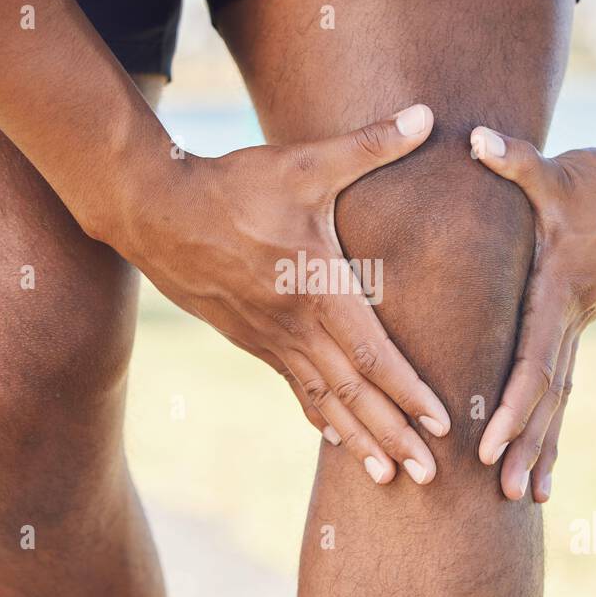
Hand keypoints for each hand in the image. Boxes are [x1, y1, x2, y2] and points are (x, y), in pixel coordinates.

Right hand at [102, 104, 451, 485]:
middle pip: (352, 392)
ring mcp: (268, 339)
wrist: (154, 210)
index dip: (408, 390)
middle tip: (429, 477)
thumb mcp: (304, 162)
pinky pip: (295, 388)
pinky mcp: (250, 340)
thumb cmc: (233, 183)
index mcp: (314, 286)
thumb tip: (428, 115)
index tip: (441, 424)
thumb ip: (370, 144)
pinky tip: (339, 441)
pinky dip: (322, 418)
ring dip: (359, 441)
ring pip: (323, 402)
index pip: (371, 352)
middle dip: (393, 436)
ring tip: (388, 480)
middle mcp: (293, 324)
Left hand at [469, 129, 595, 500]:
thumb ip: (514, 161)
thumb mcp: (557, 172)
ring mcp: (582, 327)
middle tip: (505, 494)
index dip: (512, 405)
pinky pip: (566, 386)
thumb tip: (474, 140)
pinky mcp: (583, 326)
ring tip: (528, 498)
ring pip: (561, 400)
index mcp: (558, 293)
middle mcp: (572, 321)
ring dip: (544, 447)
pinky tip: (546, 461)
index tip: (490, 445)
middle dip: (526, 445)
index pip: (533, 361)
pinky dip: (555, 425)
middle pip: (548, 397)